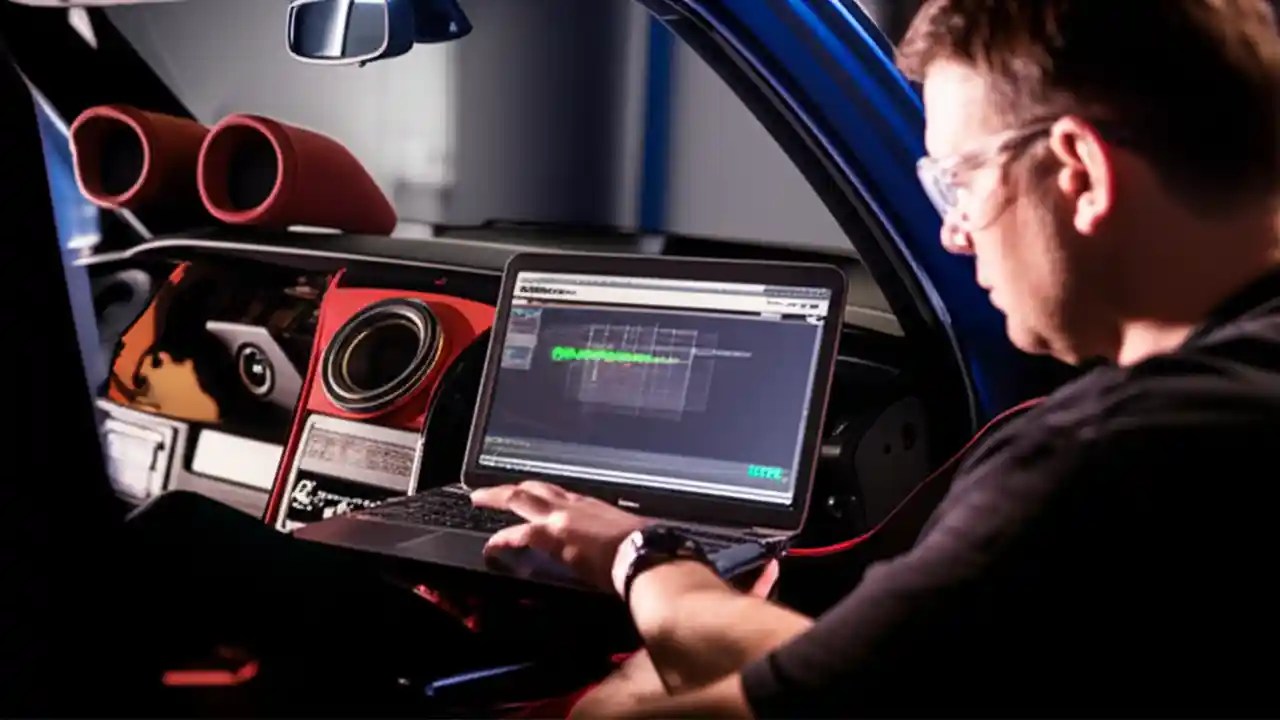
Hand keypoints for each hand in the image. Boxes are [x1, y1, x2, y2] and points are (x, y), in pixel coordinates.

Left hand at [470, 481, 649, 590]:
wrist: (645, 554)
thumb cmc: (642, 548)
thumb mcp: (623, 532)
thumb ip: (607, 534)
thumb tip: (607, 547)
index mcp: (590, 505)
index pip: (556, 493)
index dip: (538, 494)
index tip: (528, 497)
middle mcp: (573, 504)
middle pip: (534, 487)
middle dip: (509, 488)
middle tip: (488, 492)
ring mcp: (562, 517)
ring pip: (521, 498)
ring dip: (497, 498)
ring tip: (478, 499)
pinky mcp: (554, 535)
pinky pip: (520, 533)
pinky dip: (503, 538)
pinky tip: (492, 544)